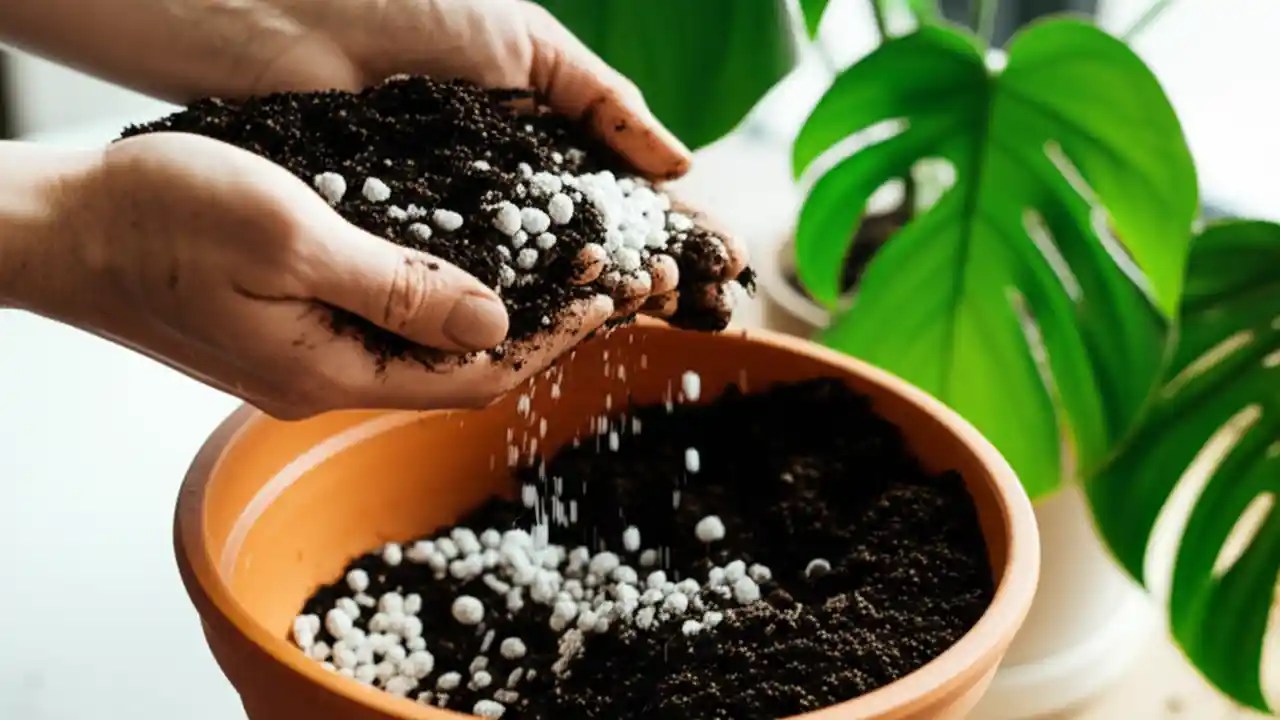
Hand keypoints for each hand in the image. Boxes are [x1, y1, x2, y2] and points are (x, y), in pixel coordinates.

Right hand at [35, 133, 612, 417]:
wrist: (63, 231)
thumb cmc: (159, 219)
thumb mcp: (288, 236)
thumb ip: (396, 287)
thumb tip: (494, 324)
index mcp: (329, 372)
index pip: (474, 375)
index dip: (550, 338)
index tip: (610, 295)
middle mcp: (323, 382)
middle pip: (459, 370)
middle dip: (537, 326)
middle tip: (600, 276)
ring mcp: (303, 361)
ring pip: (424, 350)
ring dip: (490, 311)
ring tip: (553, 264)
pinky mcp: (285, 334)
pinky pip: (384, 329)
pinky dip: (438, 301)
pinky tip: (463, 263)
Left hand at [248, 0, 749, 321]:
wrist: (282, 15)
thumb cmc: (408, 6)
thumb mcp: (525, 41)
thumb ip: (603, 102)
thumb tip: (679, 164)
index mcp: (534, 134)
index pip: (616, 193)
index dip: (668, 228)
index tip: (718, 263)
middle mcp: (498, 183)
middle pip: (583, 243)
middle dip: (643, 274)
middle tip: (698, 306)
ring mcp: (450, 216)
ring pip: (531, 273)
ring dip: (588, 296)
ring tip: (646, 315)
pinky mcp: (397, 240)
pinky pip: (461, 281)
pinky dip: (508, 304)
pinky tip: (552, 324)